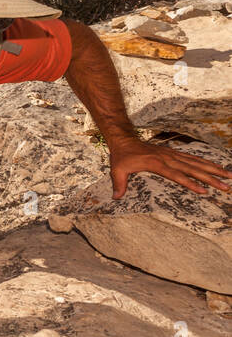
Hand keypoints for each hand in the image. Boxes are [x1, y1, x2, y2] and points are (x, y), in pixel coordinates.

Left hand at [109, 138, 231, 197]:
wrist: (124, 139)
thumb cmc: (122, 156)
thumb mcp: (117, 169)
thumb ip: (119, 183)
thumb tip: (116, 197)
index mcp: (157, 164)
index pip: (177, 175)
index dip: (191, 183)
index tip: (204, 191)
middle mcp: (168, 158)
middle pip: (193, 169)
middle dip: (211, 178)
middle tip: (226, 187)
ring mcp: (172, 154)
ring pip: (197, 162)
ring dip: (213, 169)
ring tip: (229, 175)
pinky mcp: (174, 152)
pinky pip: (193, 157)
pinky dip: (205, 162)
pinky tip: (216, 166)